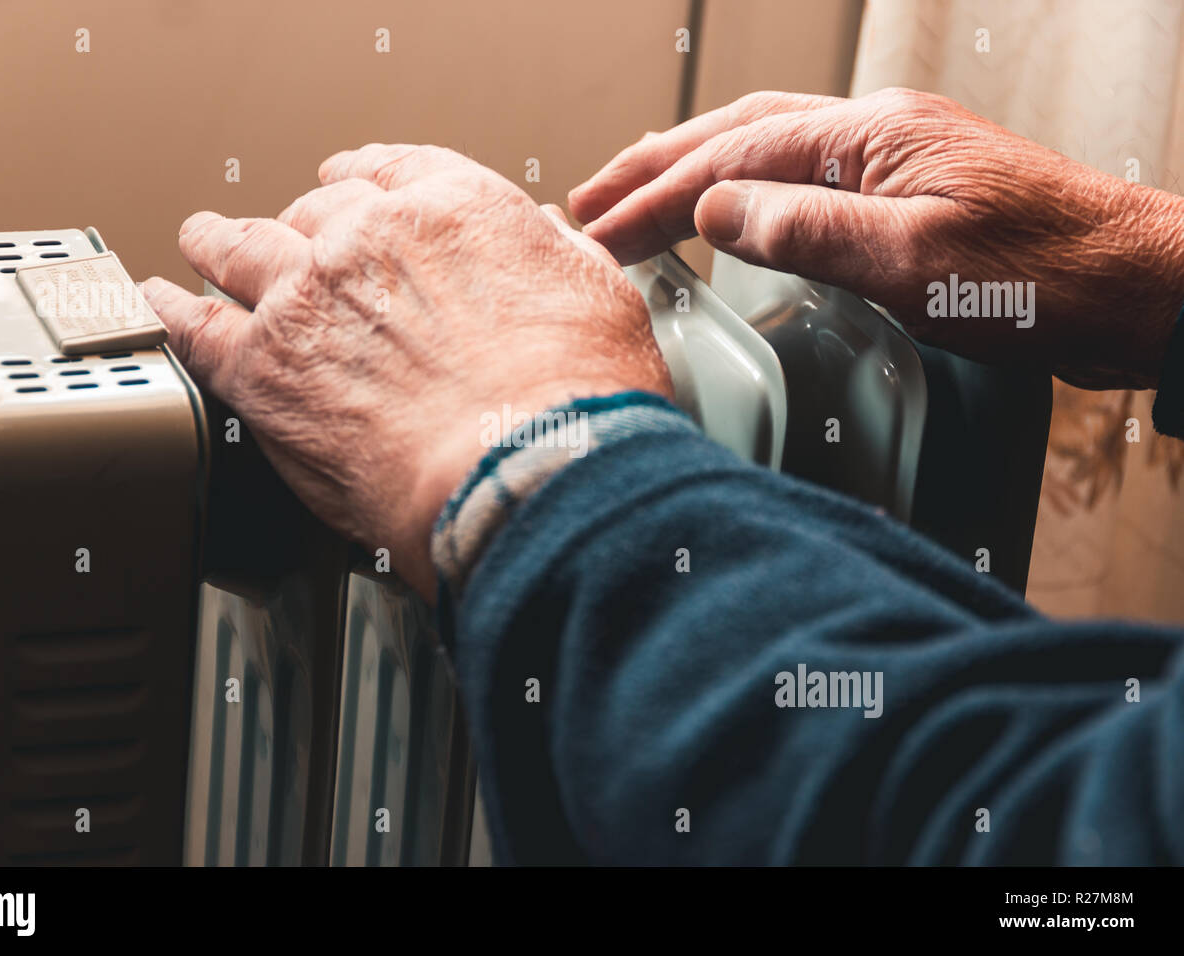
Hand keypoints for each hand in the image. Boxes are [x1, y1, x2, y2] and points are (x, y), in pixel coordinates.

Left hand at [143, 145, 672, 596]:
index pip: (391, 172)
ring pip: (242, 249)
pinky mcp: (264, 369)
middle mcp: (372, 239)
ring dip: (218, 244)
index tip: (346, 184)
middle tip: (285, 239)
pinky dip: (172, 311)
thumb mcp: (597, 295)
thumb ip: (550, 260)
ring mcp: (309, 299)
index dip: (361, 180)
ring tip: (202, 243)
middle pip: (313, 214)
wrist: (529, 466)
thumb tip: (540, 247)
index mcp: (454, 211)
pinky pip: (195, 325)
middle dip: (299, 226)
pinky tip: (161, 306)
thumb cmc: (576, 398)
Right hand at [570, 87, 1183, 389]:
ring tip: (638, 193)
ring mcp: (894, 163)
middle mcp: (876, 135)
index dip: (654, 197)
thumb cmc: (1046, 276)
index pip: (732, 157)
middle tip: (590, 200)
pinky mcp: (910, 200)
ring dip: (695, 170)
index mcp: (869, 137)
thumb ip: (807, 229)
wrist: (1139, 289)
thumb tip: (717, 209)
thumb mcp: (914, 259)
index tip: (597, 233)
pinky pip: (803, 182)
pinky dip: (747, 192)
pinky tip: (736, 215)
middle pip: (738, 135)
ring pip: (768, 149)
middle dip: (655, 168)